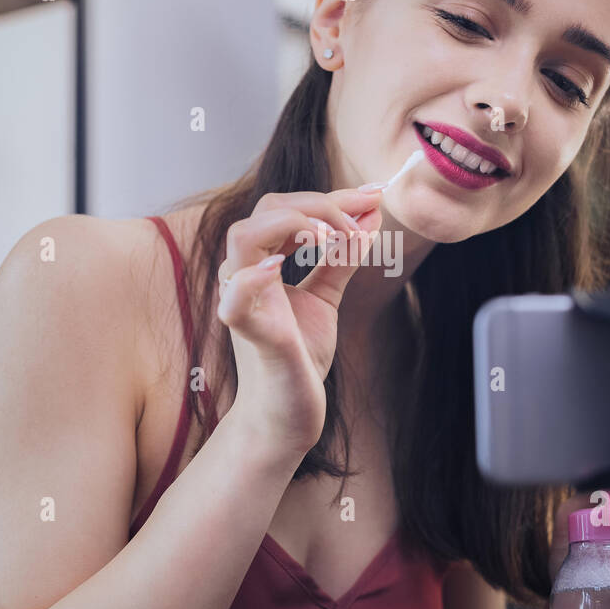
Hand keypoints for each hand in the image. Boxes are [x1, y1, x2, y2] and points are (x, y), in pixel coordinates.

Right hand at [216, 187, 384, 457]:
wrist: (287, 413)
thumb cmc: (298, 355)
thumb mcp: (326, 297)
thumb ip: (343, 258)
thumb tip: (371, 217)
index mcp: (260, 262)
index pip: (286, 207)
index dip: (331, 196)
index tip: (374, 195)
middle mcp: (245, 275)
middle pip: (267, 209)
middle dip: (321, 204)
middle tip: (364, 217)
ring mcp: (244, 303)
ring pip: (243, 237)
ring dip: (293, 225)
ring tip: (333, 238)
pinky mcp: (252, 335)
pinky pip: (235, 300)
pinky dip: (253, 279)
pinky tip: (280, 267)